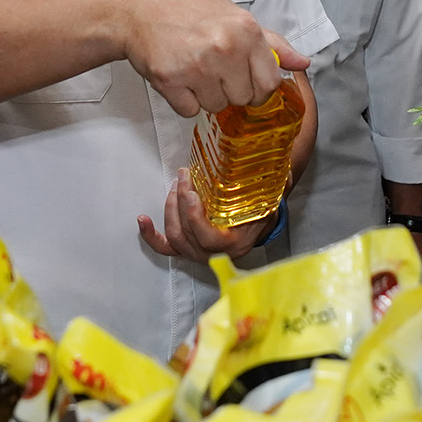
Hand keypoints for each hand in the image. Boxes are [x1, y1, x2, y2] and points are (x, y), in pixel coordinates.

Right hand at [118, 0, 309, 117]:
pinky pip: (189, 111)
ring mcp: (198, 66)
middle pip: (244, 98)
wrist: (138, 11)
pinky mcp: (171, 81)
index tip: (245, 79)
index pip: (270, 83)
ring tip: (193, 68)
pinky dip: (183, 100)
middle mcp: (226, 48)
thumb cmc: (188, 12)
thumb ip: (272, 42)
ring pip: (217, 107)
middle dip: (231, 90)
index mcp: (246, 30)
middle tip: (213, 68)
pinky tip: (178, 76)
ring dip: (206, 95)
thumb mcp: (234, 17)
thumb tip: (302, 63)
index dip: (258, 86)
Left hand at [138, 168, 269, 263]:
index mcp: (234, 245)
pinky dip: (151, 234)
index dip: (195, 217)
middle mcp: (213, 255)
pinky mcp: (185, 249)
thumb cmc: (261, 209)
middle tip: (184, 177)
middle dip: (180, 203)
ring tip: (178, 184)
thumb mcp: (267, 199)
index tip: (192, 192)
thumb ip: (267, 186)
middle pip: (185, 235)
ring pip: (174, 237)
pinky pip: (165, 247)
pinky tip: (143, 220)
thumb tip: (278, 165)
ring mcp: (197, 254)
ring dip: (170, 207)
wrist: (257, 222)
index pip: (207, 238)